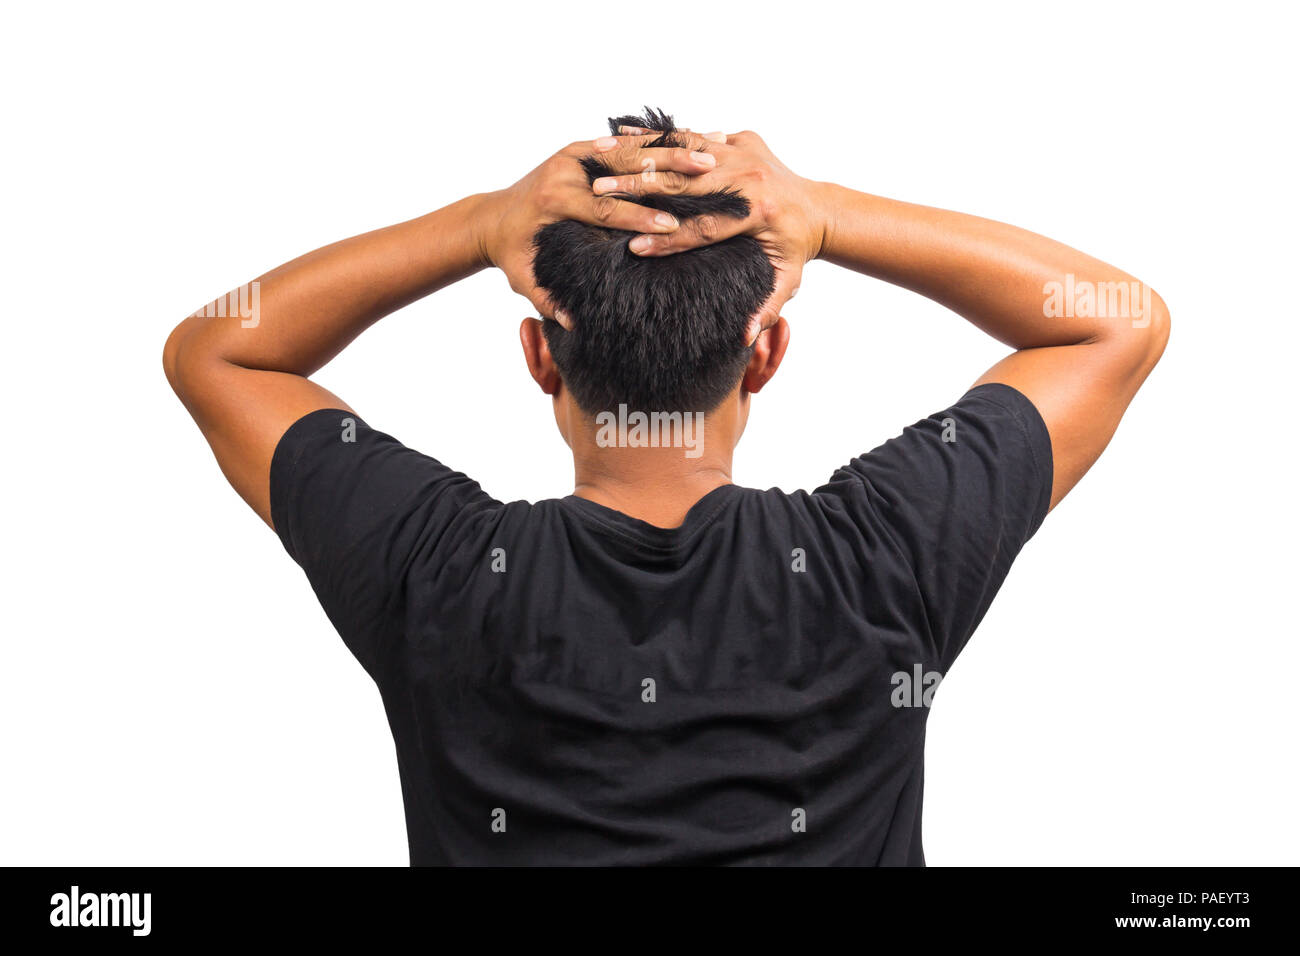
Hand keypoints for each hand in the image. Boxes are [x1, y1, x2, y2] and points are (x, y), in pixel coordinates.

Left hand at [477, 133, 720, 322]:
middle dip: (667, 174)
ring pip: (629, 149)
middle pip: (625, 169)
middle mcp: (565, 169)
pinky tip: (689, 144)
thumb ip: (548, 301)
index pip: (605, 208)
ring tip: (708, 155)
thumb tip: (574, 323)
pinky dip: (655, 145)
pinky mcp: (582, 150)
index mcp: (555, 198)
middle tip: (706, 175)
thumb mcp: (525, 280)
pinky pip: (624, 145)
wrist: (492, 218)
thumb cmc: (512, 253)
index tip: (672, 226)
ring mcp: (574, 154)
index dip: (639, 217)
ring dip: (670, 152)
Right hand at [589, 130, 830, 341]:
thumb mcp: (786, 281)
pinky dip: (659, 137)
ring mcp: (745, 152)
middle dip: (640, 191)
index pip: (703, 227)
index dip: (668, 240)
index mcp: (758, 212)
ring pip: (683, 153)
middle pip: (685, 185)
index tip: (633, 249)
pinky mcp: (740, 139)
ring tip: (603, 165)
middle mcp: (750, 177)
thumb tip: (745, 337)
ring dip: (642, 159)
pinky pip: (693, 136)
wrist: (818, 209)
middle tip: (600, 196)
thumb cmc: (795, 250)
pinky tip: (625, 136)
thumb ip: (767, 308)